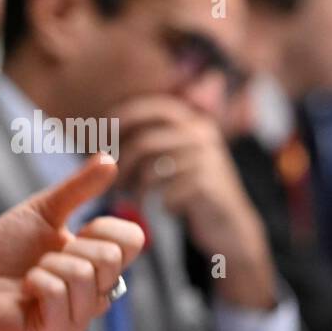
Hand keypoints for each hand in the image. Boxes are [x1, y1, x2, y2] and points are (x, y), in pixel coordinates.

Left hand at [0, 155, 144, 330]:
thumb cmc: (9, 246)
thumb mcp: (44, 211)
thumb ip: (78, 189)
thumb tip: (111, 159)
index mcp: (101, 265)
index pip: (132, 239)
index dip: (103, 224)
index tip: (77, 227)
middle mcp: (97, 294)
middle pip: (110, 257)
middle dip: (71, 245)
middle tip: (48, 254)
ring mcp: (78, 317)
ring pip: (82, 275)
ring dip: (48, 264)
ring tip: (34, 271)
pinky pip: (56, 293)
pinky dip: (35, 280)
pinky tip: (26, 287)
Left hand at [114, 95, 275, 307]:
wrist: (230, 222)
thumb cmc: (189, 186)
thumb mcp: (175, 155)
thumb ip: (149, 140)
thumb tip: (102, 133)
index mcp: (192, 121)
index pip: (153, 108)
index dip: (124, 117)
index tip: (101, 134)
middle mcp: (202, 135)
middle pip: (145, 143)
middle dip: (122, 164)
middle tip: (112, 182)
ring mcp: (208, 160)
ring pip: (152, 172)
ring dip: (135, 189)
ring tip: (131, 198)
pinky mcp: (209, 187)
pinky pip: (167, 194)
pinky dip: (159, 204)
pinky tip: (166, 209)